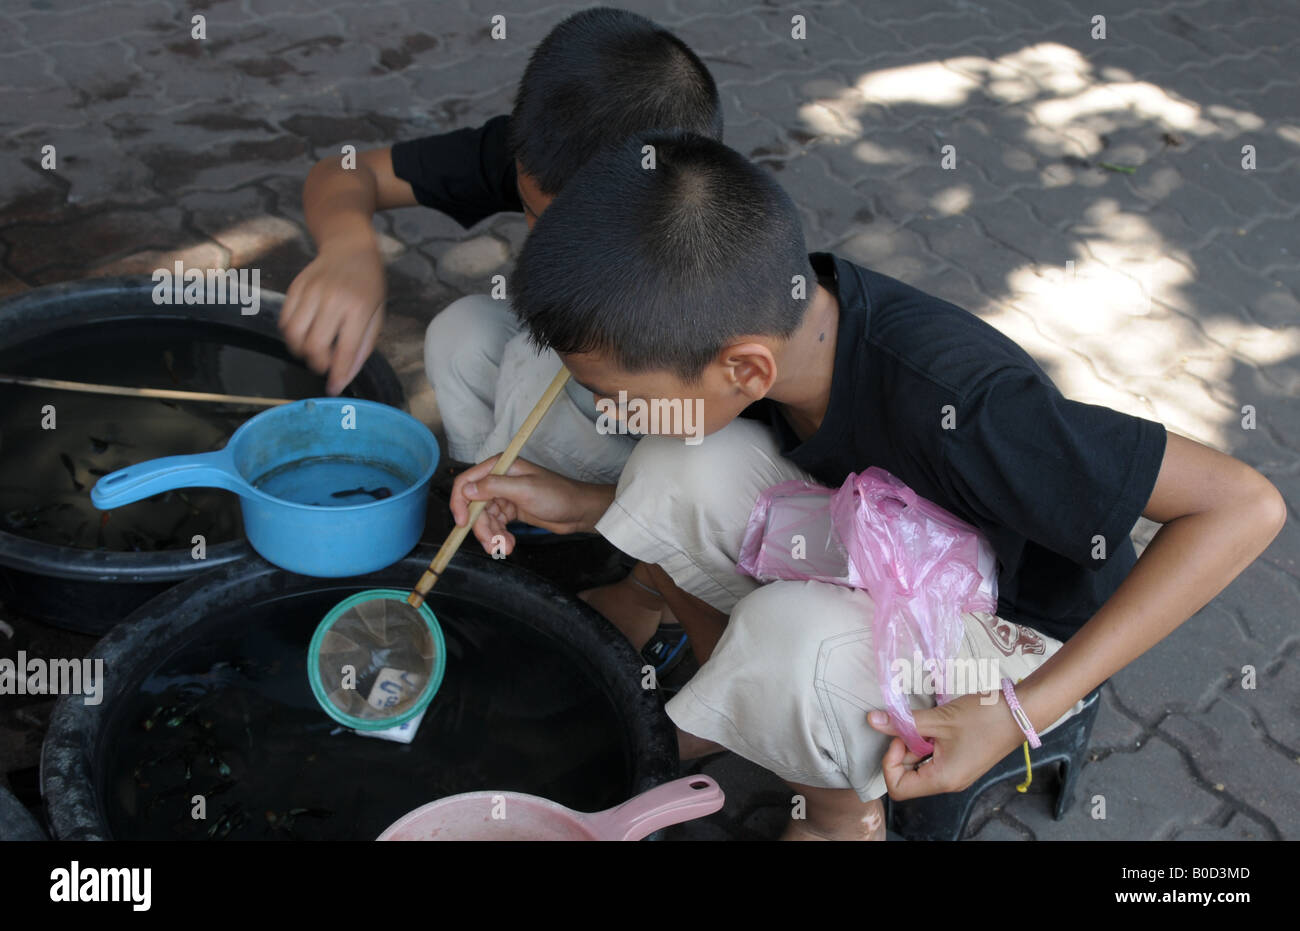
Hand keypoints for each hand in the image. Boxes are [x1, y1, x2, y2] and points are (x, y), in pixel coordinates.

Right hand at [280, 238, 385, 394]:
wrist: (350, 247)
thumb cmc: (368, 285)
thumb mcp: (376, 314)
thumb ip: (363, 346)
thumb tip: (344, 376)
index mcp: (359, 308)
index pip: (345, 350)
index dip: (337, 374)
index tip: (333, 388)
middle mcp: (334, 300)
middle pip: (314, 346)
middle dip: (317, 364)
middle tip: (324, 365)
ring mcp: (312, 292)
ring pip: (294, 335)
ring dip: (300, 351)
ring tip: (312, 350)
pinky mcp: (296, 287)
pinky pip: (285, 320)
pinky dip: (291, 335)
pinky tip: (303, 333)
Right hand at [449, 454, 613, 555]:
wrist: (578, 511)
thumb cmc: (557, 495)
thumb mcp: (524, 489)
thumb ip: (494, 487)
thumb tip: (466, 489)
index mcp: (499, 467)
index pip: (466, 481)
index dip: (460, 503)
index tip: (462, 524)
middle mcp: (498, 479)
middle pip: (474, 506)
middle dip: (481, 527)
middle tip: (492, 545)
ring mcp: (504, 496)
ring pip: (484, 518)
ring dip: (492, 535)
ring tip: (506, 547)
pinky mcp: (511, 510)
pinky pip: (495, 525)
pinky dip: (499, 536)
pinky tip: (509, 544)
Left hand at [866, 690, 1026, 799]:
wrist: (1021, 712)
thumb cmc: (984, 717)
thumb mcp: (939, 719)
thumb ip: (904, 722)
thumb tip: (872, 720)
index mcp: (942, 779)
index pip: (898, 788)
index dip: (890, 762)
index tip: (900, 737)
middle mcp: (948, 782)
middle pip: (907, 777)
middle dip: (901, 750)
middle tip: (909, 725)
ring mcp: (955, 773)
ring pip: (920, 765)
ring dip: (914, 743)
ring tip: (925, 722)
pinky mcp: (960, 761)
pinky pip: (933, 758)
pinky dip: (926, 742)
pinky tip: (934, 723)